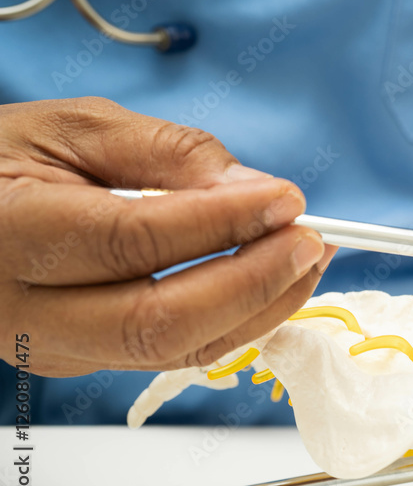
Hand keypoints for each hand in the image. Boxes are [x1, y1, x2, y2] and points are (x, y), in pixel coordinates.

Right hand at [0, 98, 335, 376]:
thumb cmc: (5, 158)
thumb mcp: (75, 127)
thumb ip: (166, 153)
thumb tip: (251, 189)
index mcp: (8, 231)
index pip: (132, 240)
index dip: (221, 223)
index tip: (285, 199)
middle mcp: (24, 308)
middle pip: (159, 321)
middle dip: (253, 282)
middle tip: (310, 241)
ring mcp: (52, 345)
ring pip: (174, 350)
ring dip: (259, 308)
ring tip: (308, 260)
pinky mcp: (81, 359)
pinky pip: (171, 352)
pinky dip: (235, 320)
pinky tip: (273, 283)